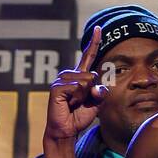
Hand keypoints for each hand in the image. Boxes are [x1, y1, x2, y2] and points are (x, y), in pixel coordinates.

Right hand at [44, 25, 108, 141]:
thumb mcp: (96, 103)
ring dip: (84, 96)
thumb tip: (96, 85)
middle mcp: (69, 74)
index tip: (99, 28)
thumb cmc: (79, 116)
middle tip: (81, 102)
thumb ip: (101, 92)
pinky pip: (76, 88)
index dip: (94, 43)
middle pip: (92, 75)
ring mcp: (61, 80)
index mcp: (79, 76)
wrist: (67, 130)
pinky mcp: (57, 88)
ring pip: (85, 81)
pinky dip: (77, 98)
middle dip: (92, 92)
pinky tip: (69, 103)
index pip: (88, 56)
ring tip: (74, 103)